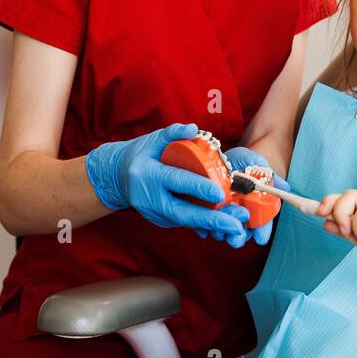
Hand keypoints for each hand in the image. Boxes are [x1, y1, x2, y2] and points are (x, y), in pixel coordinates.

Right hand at [85, 124, 250, 240]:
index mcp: (149, 175)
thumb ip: (173, 132)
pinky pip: (185, 224)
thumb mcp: (153, 139)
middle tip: (237, 224)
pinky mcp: (162, 221)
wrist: (118, 177)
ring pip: (187, 222)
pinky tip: (225, 229)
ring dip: (213, 226)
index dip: (198, 187)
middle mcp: (151, 199)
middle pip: (184, 212)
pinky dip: (205, 226)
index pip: (177, 181)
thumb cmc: (140, 154)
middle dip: (212, 219)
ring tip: (238, 228)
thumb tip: (194, 128)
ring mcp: (156, 213)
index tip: (220, 193)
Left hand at [204, 146, 290, 247]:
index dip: (262, 231)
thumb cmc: (239, 160)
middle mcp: (238, 213)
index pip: (261, 223)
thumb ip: (268, 173)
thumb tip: (285, 188)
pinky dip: (202, 228)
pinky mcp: (203, 212)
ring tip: (219, 231)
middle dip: (238, 238)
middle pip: (241, 232)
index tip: (261, 238)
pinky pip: (202, 224)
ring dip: (221, 233)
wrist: (216, 155)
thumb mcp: (253, 161)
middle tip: (236, 239)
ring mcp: (221, 214)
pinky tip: (201, 228)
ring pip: (222, 230)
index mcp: (254, 206)